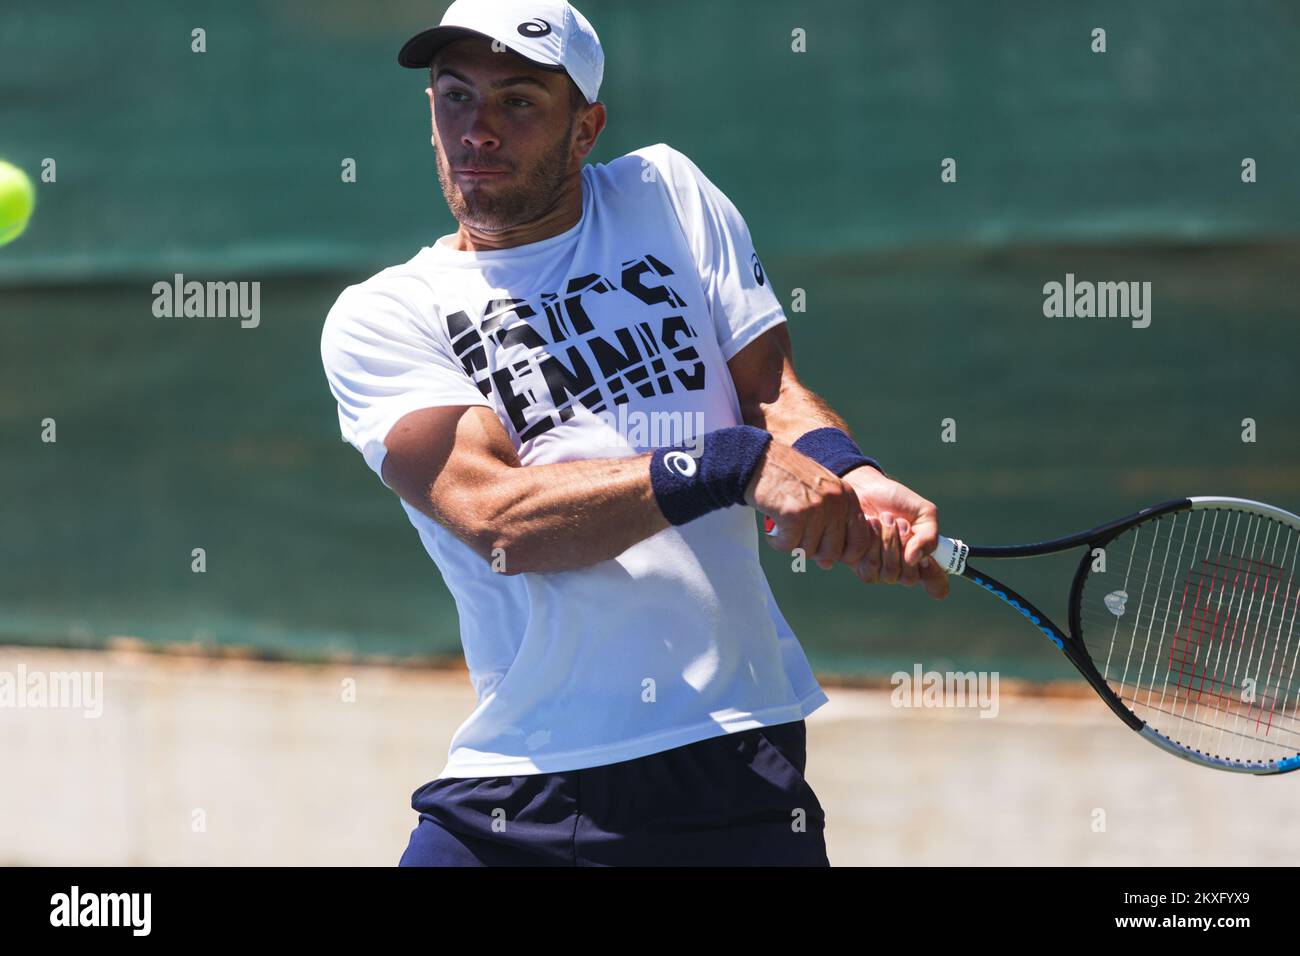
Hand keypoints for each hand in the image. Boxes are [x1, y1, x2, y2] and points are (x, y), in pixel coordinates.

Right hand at [745, 442, 881, 582]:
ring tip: (782, 524)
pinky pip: (787, 546)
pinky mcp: (794, 514)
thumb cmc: (787, 479)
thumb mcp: (818, 496)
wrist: (759, 460)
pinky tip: (772, 524)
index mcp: (847, 496)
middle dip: (812, 550)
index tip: (825, 551)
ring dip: (791, 543)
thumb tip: (828, 564)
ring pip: (808, 550)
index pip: (860, 541)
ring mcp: (816, 507)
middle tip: (796, 534)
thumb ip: (829, 527)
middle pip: (832, 552)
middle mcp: (836, 501)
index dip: (844, 554)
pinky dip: (776, 541)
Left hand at [841, 466, 949, 599]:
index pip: (936, 584)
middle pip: (909, 578)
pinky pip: (869, 566)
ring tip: (885, 518)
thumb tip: (915, 559)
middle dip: (905, 545)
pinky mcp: (858, 564)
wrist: (866, 488)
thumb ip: (929, 536)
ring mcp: (879, 570)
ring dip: (888, 541)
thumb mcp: (924, 513)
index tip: (930, 563)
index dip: (937, 584)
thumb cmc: (897, 501)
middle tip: (902, 522)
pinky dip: (872, 541)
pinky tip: (869, 524)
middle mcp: (902, 569)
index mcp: (922, 558)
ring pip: (889, 573)